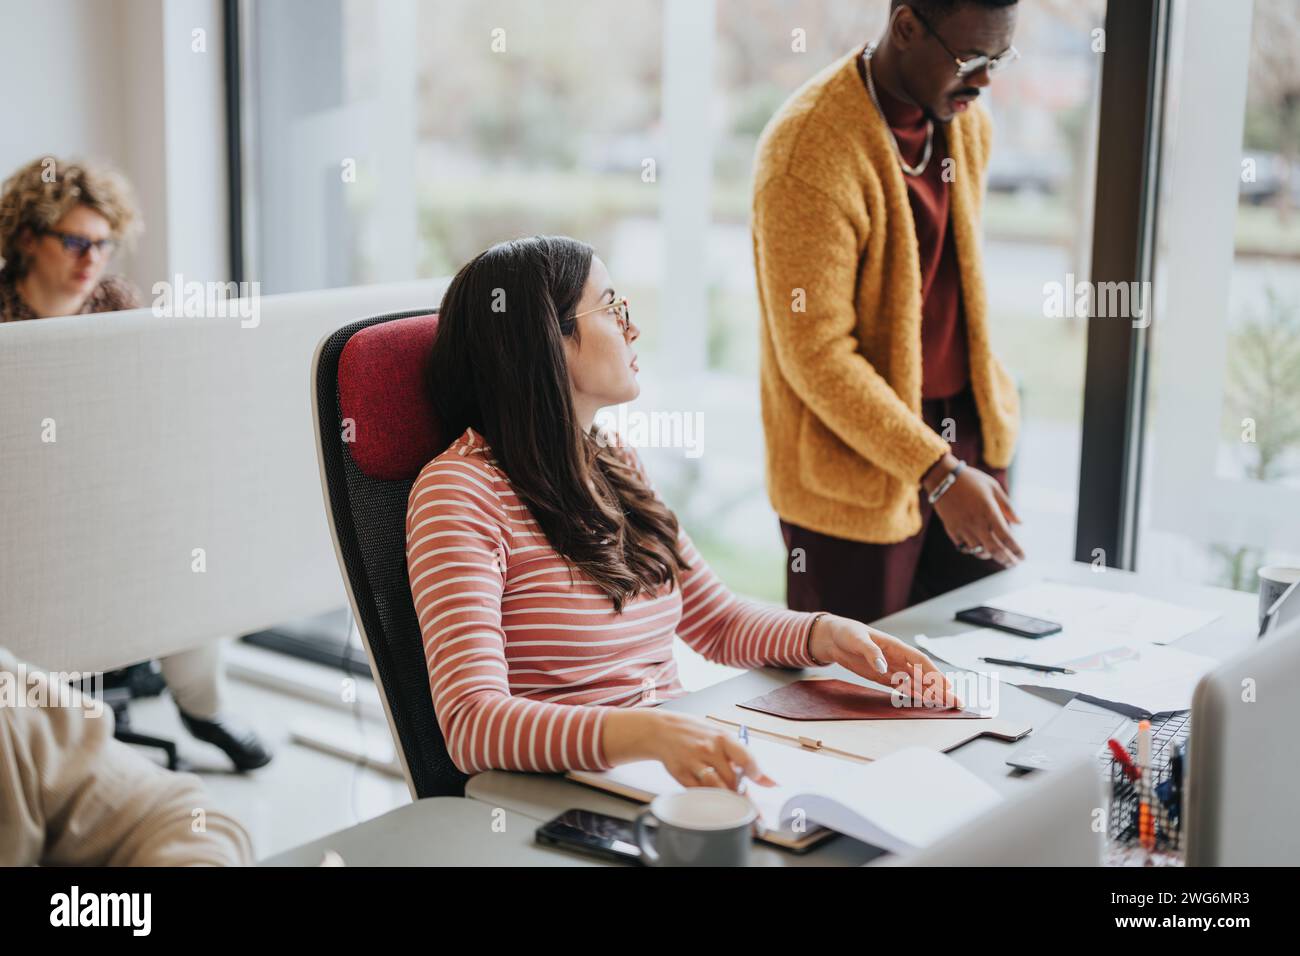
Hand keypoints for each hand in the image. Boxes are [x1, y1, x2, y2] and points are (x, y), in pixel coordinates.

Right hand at [601, 709, 775, 790]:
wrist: (663, 731)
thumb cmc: (695, 733)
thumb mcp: (720, 735)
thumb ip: (742, 756)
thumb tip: (767, 780)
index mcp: (722, 737)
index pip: (745, 756)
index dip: (757, 773)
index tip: (768, 784)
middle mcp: (708, 749)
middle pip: (732, 780)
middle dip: (742, 796)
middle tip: (750, 807)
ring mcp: (693, 762)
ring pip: (716, 789)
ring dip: (728, 801)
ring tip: (734, 808)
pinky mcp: (681, 775)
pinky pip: (699, 793)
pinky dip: (709, 800)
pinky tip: (714, 802)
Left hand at [809, 614, 961, 708]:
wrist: (833, 638)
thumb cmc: (847, 633)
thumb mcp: (856, 640)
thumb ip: (870, 652)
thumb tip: (883, 666)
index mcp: (895, 646)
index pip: (919, 660)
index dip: (934, 673)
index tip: (947, 685)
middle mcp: (898, 658)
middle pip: (923, 674)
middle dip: (940, 688)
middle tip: (956, 702)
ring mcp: (892, 668)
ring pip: (916, 682)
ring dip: (931, 693)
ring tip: (946, 705)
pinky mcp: (883, 676)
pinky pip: (903, 687)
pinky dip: (914, 695)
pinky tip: (925, 703)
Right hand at [925, 454, 1024, 567]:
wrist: (942, 478)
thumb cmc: (971, 480)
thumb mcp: (994, 488)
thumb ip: (1008, 507)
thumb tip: (1020, 523)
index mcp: (989, 511)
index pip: (1006, 538)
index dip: (1016, 550)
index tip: (1023, 557)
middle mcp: (976, 522)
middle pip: (994, 549)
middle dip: (1006, 559)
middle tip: (1013, 563)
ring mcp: (963, 527)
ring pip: (979, 551)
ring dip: (991, 556)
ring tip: (999, 556)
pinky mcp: (952, 530)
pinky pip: (965, 547)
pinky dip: (974, 551)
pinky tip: (981, 549)